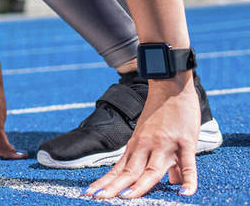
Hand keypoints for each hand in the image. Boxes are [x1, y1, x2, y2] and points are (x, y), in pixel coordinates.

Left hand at [85, 76, 200, 198]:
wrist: (171, 85)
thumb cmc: (162, 112)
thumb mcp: (153, 136)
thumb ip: (157, 160)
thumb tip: (172, 183)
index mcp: (136, 145)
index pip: (119, 168)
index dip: (106, 181)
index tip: (92, 192)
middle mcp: (146, 146)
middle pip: (129, 172)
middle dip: (114, 187)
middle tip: (98, 198)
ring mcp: (164, 145)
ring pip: (151, 171)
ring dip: (138, 186)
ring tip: (126, 198)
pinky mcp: (184, 142)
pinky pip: (187, 164)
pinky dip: (187, 180)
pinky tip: (183, 193)